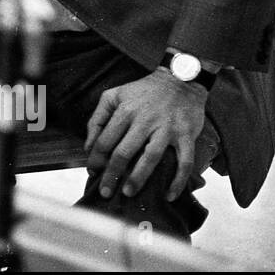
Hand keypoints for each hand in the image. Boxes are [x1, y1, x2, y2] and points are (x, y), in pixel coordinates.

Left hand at [84, 68, 207, 200]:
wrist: (180, 79)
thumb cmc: (143, 90)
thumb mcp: (114, 95)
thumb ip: (98, 118)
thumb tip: (88, 146)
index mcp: (125, 111)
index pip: (105, 140)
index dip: (96, 159)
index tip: (92, 172)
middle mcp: (144, 120)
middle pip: (124, 152)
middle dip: (112, 174)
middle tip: (106, 192)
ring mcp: (166, 129)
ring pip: (150, 158)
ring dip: (138, 178)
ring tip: (129, 193)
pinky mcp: (186, 135)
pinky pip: (184, 162)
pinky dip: (178, 181)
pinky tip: (169, 195)